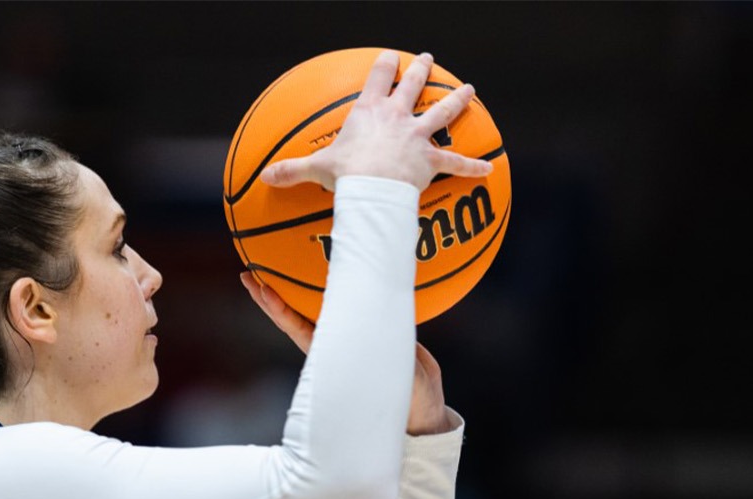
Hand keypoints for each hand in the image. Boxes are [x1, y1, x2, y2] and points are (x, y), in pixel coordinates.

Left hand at [241, 272, 452, 434]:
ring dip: (293, 290)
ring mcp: (345, 339)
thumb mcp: (385, 375)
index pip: (295, 327)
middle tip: (247, 274)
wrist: (423, 407)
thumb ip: (371, 355)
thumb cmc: (402, 398)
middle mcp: (332, 344)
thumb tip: (359, 327)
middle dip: (270, 296)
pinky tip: (330, 274)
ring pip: (312, 309)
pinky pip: (342, 307)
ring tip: (275, 267)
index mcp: (329, 355)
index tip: (259, 287)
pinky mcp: (362, 333)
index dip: (277, 307)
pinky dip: (333, 290)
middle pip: (292, 316)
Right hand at [260, 51, 493, 191]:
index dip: (385, 65)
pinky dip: (472, 167)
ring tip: (470, 90)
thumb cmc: (345, 174)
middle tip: (426, 58)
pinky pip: (456, 163)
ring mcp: (418, 135)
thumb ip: (292, 170)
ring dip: (458, 99)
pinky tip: (488, 168)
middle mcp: (397, 116)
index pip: (378, 78)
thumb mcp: (315, 169)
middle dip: (420, 69)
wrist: (372, 188)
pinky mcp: (431, 159)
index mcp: (369, 112)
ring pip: (443, 111)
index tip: (390, 56)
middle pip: (413, 85)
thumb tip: (264, 177)